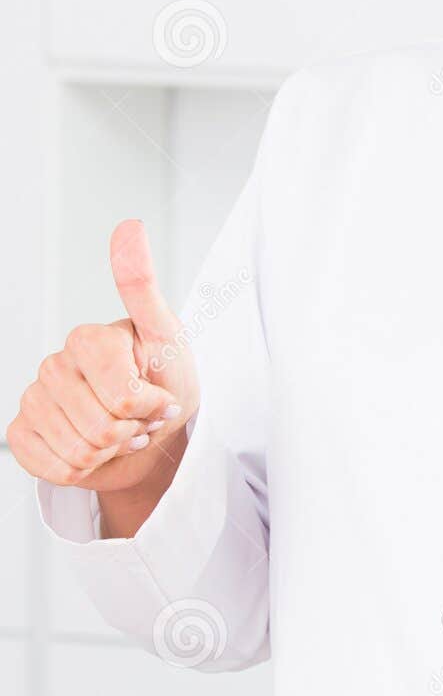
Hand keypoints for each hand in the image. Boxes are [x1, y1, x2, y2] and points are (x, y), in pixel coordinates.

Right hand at [6, 219, 199, 495]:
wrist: (150, 431)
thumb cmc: (164, 379)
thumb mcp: (167, 335)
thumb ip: (142, 286)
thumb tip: (128, 225)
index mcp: (87, 339)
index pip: (123, 394)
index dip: (150, 407)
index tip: (161, 398)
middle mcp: (53, 364)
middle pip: (100, 427)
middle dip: (131, 433)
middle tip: (141, 420)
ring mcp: (34, 398)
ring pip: (77, 451)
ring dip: (110, 453)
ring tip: (121, 434)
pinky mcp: (22, 432)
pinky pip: (49, 466)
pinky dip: (81, 470)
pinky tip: (94, 452)